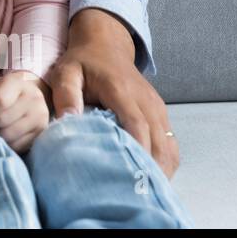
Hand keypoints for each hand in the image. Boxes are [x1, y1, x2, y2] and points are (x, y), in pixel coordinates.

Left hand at [0, 71, 50, 154]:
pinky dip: (7, 143)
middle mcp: (33, 97)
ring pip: (9, 135)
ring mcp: (40, 116)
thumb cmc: (0, 92)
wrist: (25, 98)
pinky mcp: (42, 133)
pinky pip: (17, 145)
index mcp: (17, 82)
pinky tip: (6, 134)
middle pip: (2, 120)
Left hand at [47, 8, 179, 177]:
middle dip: (151, 169)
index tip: (130, 175)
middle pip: (159, 142)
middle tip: (136, 193)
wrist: (105, 44)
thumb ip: (66, 95)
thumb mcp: (66, 72)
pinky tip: (151, 176)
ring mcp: (157, 108)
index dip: (136, 151)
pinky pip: (170, 143)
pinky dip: (165, 161)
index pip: (137, 126)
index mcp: (123, 91)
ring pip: (169, 146)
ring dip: (161, 169)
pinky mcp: (160, 114)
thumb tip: (68, 121)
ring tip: (144, 190)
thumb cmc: (82, 62)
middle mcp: (146, 101)